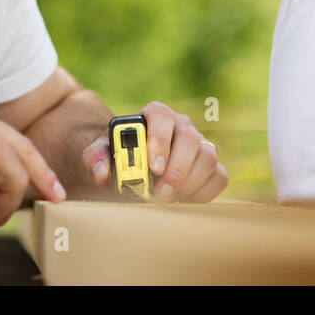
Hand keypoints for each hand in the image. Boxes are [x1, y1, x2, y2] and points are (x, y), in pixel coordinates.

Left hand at [80, 102, 227, 203]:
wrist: (132, 166)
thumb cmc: (118, 155)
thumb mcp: (101, 154)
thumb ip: (95, 158)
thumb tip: (102, 172)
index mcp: (155, 115)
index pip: (162, 116)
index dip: (160, 139)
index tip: (153, 167)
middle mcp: (181, 125)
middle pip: (190, 138)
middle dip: (176, 169)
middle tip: (160, 194)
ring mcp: (199, 144)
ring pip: (208, 156)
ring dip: (190, 182)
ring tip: (169, 199)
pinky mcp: (210, 166)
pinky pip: (219, 176)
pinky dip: (204, 191)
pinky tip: (185, 200)